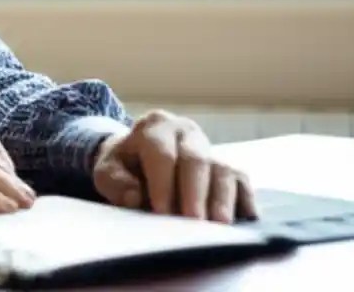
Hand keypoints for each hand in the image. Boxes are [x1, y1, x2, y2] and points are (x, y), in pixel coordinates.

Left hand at [93, 110, 257, 222]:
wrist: (139, 155)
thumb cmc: (123, 165)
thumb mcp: (107, 170)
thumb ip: (115, 181)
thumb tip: (135, 197)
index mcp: (154, 127)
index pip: (161, 154)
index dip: (163, 184)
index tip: (162, 212)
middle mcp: (186, 132)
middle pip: (196, 159)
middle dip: (194, 192)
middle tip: (193, 221)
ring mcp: (210, 147)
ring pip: (222, 168)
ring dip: (222, 198)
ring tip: (219, 225)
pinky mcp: (228, 165)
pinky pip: (241, 179)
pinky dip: (244, 197)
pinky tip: (246, 218)